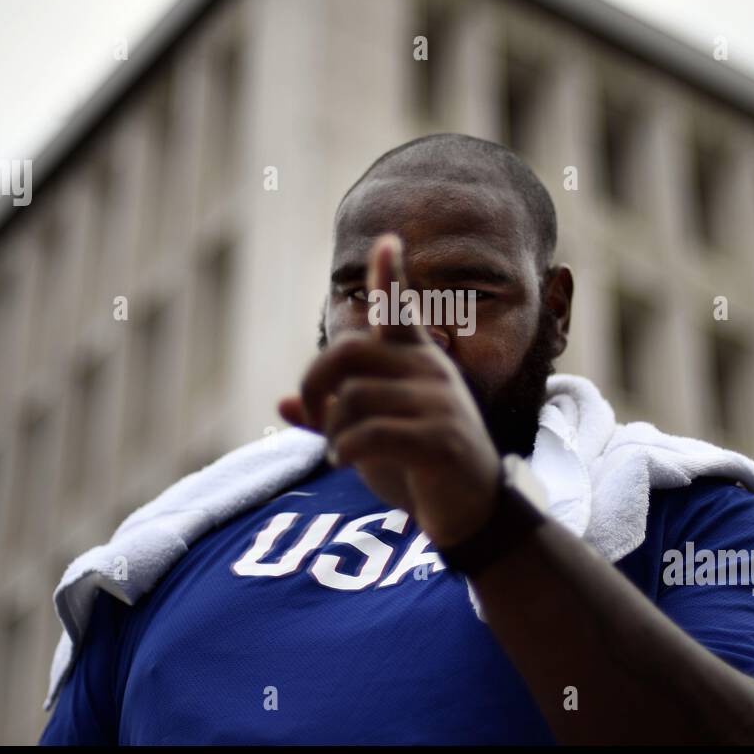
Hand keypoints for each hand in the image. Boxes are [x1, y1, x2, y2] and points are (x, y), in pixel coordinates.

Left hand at [278, 234, 501, 547]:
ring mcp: (438, 404)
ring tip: (340, 451)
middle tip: (312, 412)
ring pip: (352, 400)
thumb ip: (331, 417)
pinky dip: (344, 449)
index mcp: (417, 361)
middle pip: (348, 352)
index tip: (387, 240)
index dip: (390, 276)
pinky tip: (344, 462)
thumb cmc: (420, 468)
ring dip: (332, 431)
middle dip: (315, 380)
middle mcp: (430, 372)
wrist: (470, 514)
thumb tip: (283, 405)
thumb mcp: (371, 437)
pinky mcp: (439, 440)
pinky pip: (369, 433)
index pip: (399, 310)